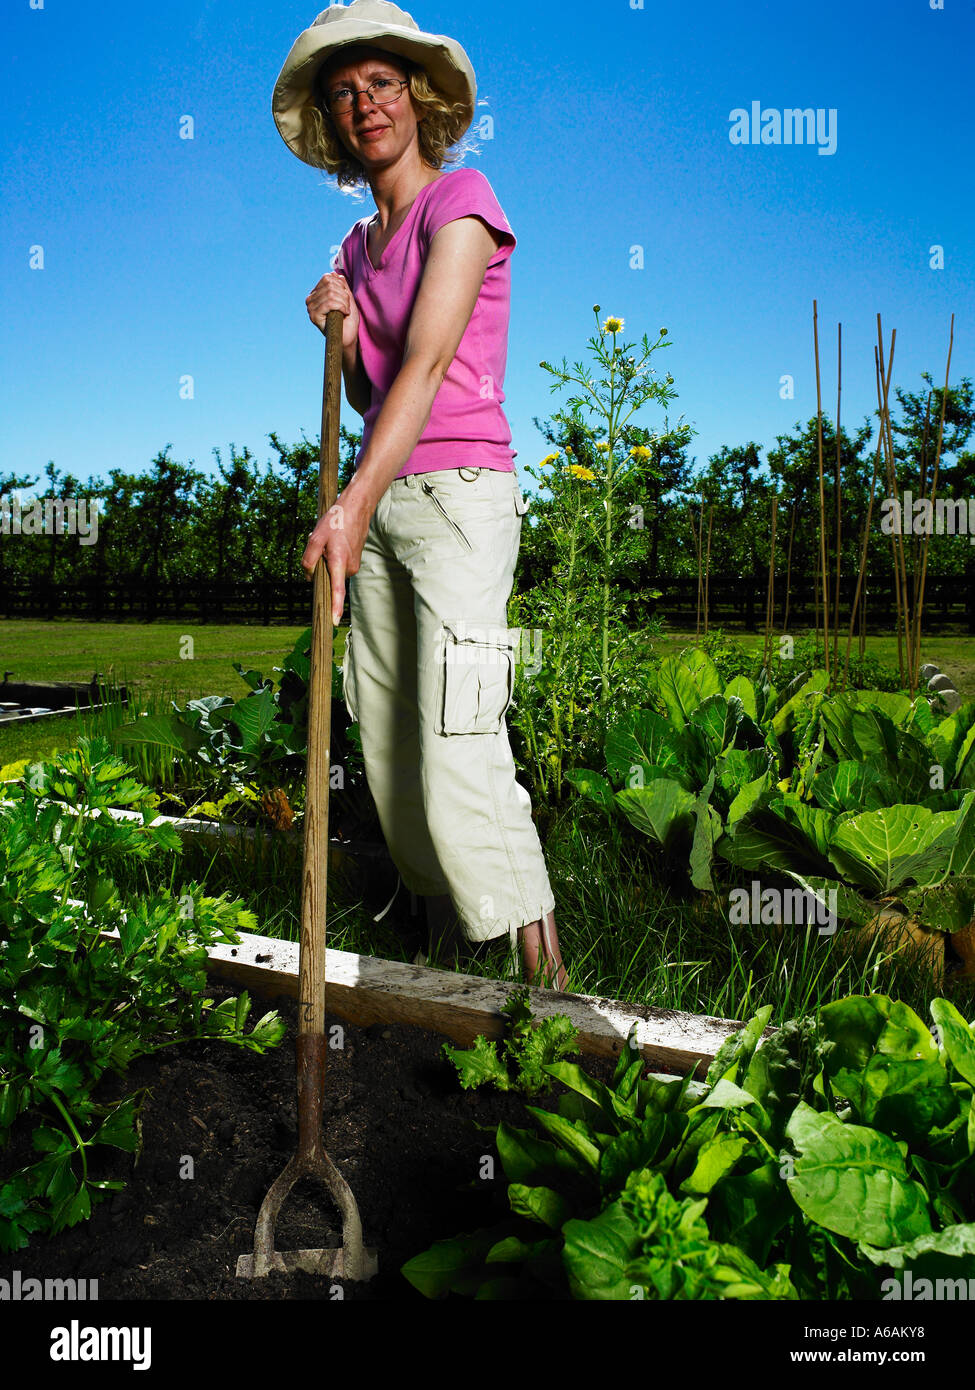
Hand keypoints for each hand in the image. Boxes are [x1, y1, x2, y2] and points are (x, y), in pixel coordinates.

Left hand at [301, 490, 371, 624]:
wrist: (357, 507)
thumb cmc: (336, 521)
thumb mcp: (315, 537)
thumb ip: (308, 559)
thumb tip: (308, 576)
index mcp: (339, 562)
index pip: (337, 591)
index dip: (335, 607)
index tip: (334, 622)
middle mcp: (349, 568)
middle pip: (329, 579)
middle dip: (321, 568)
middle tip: (321, 546)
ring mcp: (354, 565)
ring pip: (334, 572)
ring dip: (327, 561)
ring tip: (330, 541)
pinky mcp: (355, 562)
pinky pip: (339, 566)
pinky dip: (333, 558)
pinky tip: (334, 542)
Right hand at [305, 271, 359, 349]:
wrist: (349, 337)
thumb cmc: (348, 320)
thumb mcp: (346, 298)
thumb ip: (341, 285)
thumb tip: (334, 273)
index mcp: (316, 293)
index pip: (327, 278)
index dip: (341, 285)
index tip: (346, 299)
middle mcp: (310, 299)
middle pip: (330, 285)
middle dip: (343, 295)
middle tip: (347, 307)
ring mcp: (310, 308)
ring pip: (331, 293)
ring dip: (344, 302)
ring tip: (346, 311)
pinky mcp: (314, 315)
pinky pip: (330, 303)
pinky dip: (341, 307)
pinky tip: (343, 314)